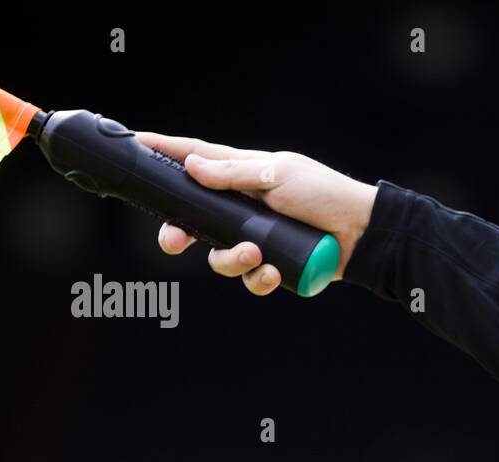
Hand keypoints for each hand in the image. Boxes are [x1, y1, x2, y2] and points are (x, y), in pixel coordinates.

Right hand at [132, 131, 377, 295]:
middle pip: (195, 221)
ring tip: (255, 254)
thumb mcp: (278, 175)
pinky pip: (252, 279)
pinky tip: (272, 271)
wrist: (363, 233)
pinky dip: (258, 278)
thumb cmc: (325, 194)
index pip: (197, 160)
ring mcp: (258, 237)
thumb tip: (190, 166)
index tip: (134, 145)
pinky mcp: (274, 265)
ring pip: (221, 257)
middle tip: (174, 242)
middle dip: (178, 234)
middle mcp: (245, 208)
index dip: (166, 154)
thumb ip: (234, 174)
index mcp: (244, 176)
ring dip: (231, 260)